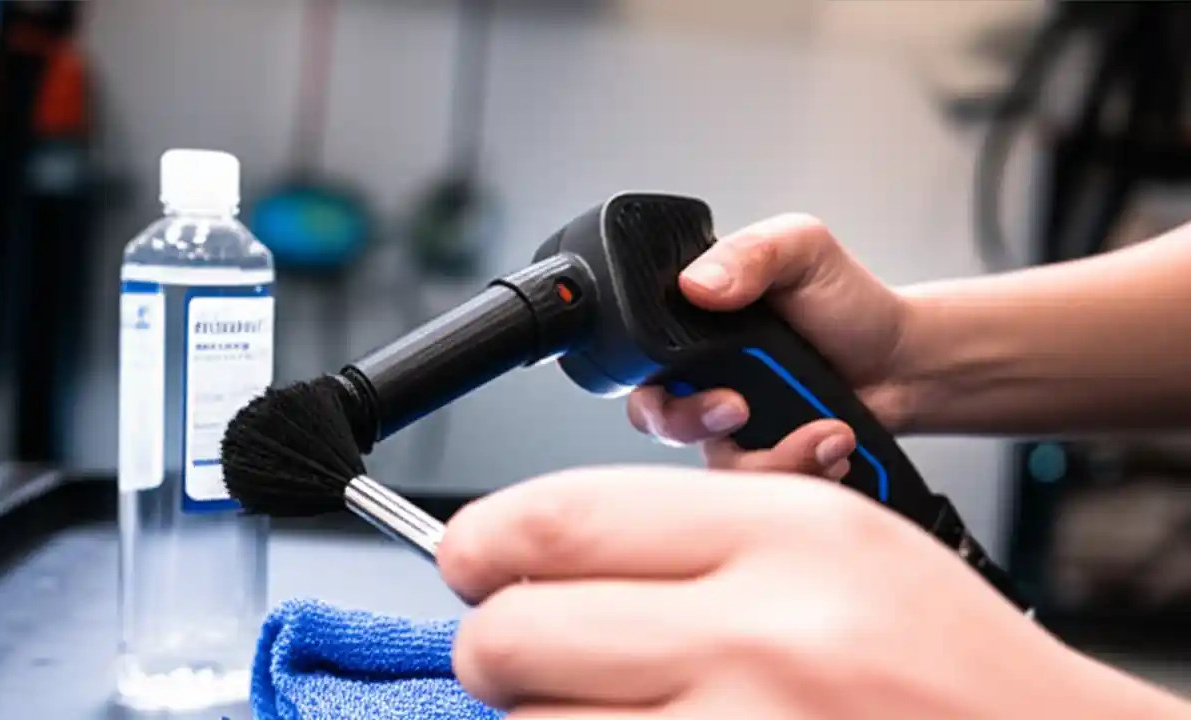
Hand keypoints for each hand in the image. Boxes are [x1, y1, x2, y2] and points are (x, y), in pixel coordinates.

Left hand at [439, 466, 1186, 718]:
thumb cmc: (936, 655)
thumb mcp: (830, 538)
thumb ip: (683, 536)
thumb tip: (527, 553)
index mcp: (786, 533)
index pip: (560, 518)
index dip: (481, 540)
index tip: (467, 557)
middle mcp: (762, 638)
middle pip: (514, 634)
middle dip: (492, 644)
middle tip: (524, 647)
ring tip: (604, 706)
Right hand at [628, 214, 913, 477]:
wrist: (903, 362)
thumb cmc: (848, 303)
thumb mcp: (802, 249)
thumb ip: (750, 252)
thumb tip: (696, 283)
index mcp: (692, 327)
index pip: (640, 360)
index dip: (656, 381)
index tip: (713, 384)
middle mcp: (700, 378)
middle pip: (657, 418)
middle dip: (692, 423)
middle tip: (741, 410)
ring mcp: (729, 426)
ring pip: (712, 464)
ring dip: (773, 458)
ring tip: (831, 435)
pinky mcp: (763, 459)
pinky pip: (759, 486)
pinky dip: (802, 473)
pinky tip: (836, 448)